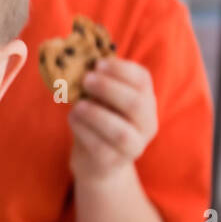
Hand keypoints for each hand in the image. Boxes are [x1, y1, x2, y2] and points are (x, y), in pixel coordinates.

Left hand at [67, 58, 157, 181]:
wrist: (98, 163)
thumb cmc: (99, 122)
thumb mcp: (101, 99)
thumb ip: (96, 81)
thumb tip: (76, 58)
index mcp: (146, 101)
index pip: (143, 79)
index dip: (120, 69)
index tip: (98, 63)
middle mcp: (147, 124)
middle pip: (135, 103)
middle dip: (108, 88)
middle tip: (85, 80)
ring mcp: (133, 147)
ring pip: (120, 131)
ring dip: (96, 113)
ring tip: (78, 104)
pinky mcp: (113, 162)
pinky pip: (100, 147)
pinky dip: (83, 130)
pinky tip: (73, 119)